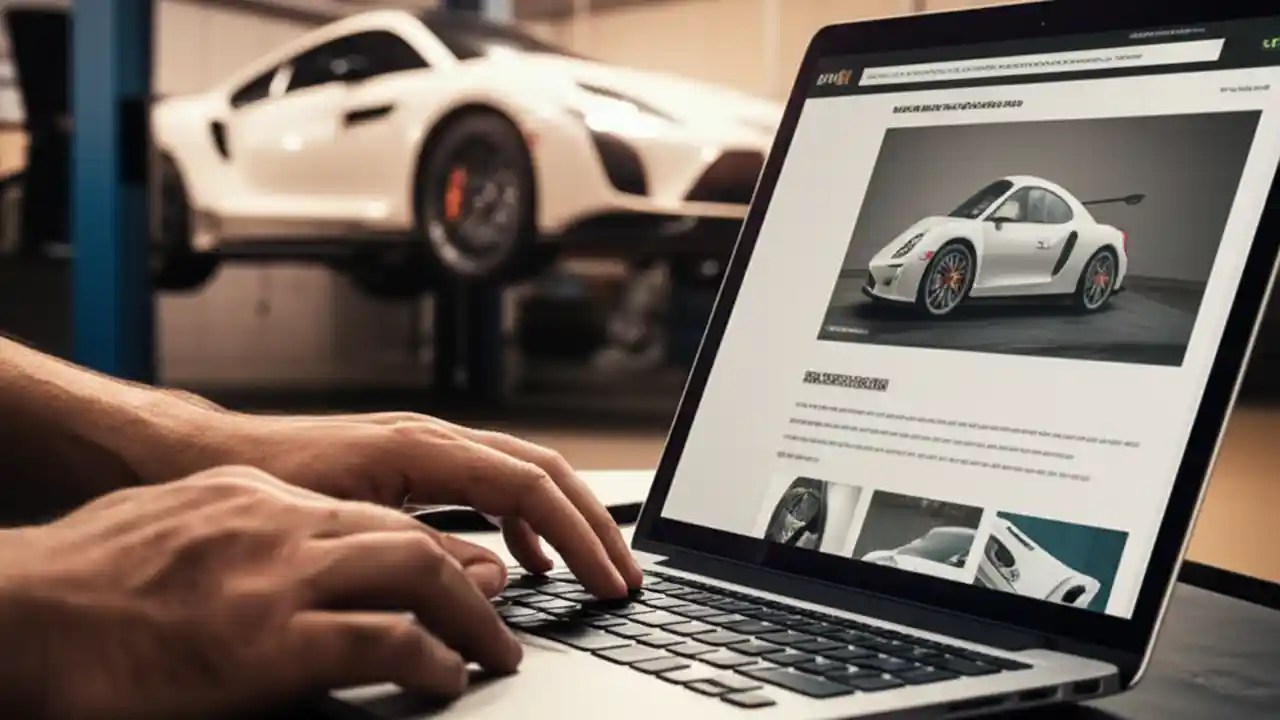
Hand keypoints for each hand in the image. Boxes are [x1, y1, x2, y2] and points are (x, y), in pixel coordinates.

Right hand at [0, 466, 521, 719]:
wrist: (19, 612)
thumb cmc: (84, 580)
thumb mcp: (178, 527)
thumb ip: (252, 532)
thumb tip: (310, 557)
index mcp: (262, 501)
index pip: (378, 518)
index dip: (435, 550)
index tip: (467, 578)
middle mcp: (283, 526)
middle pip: (414, 539)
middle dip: (472, 581)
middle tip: (499, 619)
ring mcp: (279, 581)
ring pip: (419, 574)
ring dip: (470, 620)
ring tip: (493, 654)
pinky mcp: (269, 644)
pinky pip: (384, 643)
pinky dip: (429, 662)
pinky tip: (444, 680)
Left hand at [188, 411, 643, 598]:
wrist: (201, 456)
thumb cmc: (258, 483)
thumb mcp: (339, 528)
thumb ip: (420, 549)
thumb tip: (496, 574)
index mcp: (423, 449)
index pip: (530, 485)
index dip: (579, 535)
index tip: (608, 581)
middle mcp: (434, 440)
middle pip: (543, 473)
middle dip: (593, 525)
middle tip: (625, 579)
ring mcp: (426, 449)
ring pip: (523, 476)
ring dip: (566, 522)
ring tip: (593, 572)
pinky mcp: (415, 467)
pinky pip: (492, 488)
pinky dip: (524, 522)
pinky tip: (527, 559)